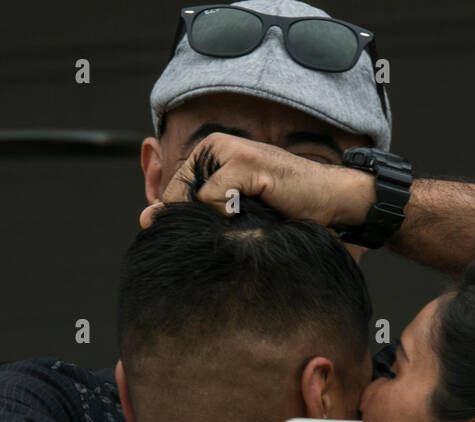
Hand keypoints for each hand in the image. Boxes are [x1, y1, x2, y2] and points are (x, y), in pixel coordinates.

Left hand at [140, 133, 372, 232]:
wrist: (329, 201)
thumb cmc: (283, 210)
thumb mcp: (231, 211)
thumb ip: (191, 212)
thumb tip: (145, 218)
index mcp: (208, 154)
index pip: (170, 196)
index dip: (185, 221)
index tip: (222, 222)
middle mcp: (214, 146)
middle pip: (178, 200)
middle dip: (200, 221)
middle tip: (240, 218)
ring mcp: (229, 150)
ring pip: (195, 201)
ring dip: (220, 219)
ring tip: (251, 214)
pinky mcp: (243, 161)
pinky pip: (213, 199)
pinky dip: (231, 214)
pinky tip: (259, 209)